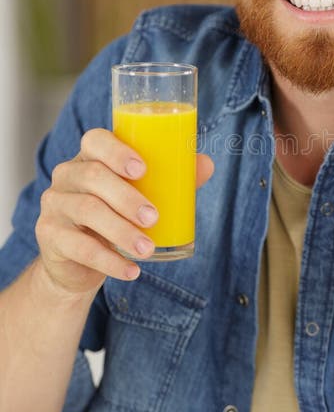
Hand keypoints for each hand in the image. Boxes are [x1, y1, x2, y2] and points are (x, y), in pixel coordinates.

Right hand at [35, 129, 214, 295]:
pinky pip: (79, 247)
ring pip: (86, 211)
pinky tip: (131, 271)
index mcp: (90, 157)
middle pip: (93, 177)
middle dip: (127, 197)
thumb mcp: (140, 197)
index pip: (95, 140)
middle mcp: (67, 175)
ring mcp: (55, 205)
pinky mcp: (49, 235)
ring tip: (148, 249)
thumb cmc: (115, 216)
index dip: (117, 151)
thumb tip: (207, 164)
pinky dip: (109, 261)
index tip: (142, 169)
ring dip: (121, 232)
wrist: (79, 262)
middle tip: (154, 217)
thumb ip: (171, 180)